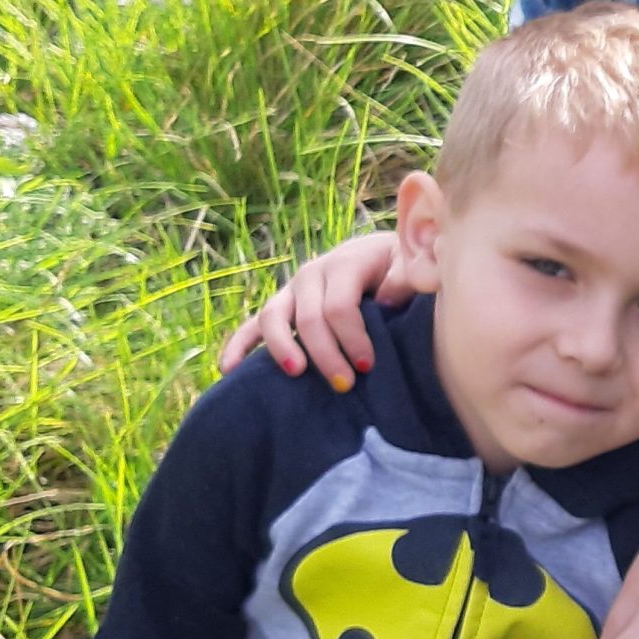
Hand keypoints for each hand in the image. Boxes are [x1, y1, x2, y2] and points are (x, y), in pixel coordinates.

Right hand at [217, 230, 410, 389]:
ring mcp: (293, 291)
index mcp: (344, 263)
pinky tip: (228, 369)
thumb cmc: (402, 268)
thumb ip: (404, 279)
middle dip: (325, 354)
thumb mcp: (411, 265)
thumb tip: (386, 301)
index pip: (339, 306)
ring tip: (296, 374)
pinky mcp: (283, 306)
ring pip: (273, 317)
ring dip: (282, 348)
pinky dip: (239, 345)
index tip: (367, 366)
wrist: (386, 254)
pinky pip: (253, 325)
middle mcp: (312, 275)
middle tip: (344, 384)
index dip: (351, 338)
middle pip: (308, 318)